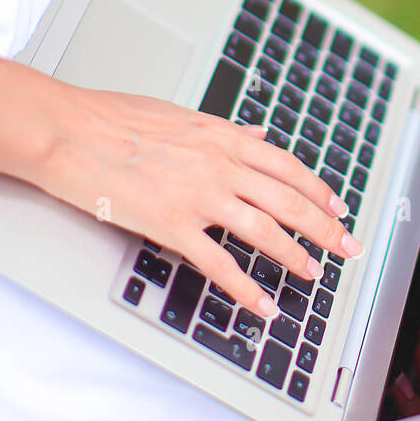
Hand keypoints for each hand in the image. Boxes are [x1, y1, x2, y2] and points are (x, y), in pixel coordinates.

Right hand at [37, 83, 361, 317]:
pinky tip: (263, 305)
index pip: (287, 166)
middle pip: (289, 200)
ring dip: (296, 255)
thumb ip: (224, 130)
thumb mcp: (180, 114)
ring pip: (265, 230)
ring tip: (314, 273)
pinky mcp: (171, 225)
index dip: (319, 190)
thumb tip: (257, 133)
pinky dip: (246, 289)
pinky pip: (219, 263)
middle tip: (349, 247)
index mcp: (223, 136)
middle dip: (326, 227)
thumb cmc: (114, 119)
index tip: (339, 207)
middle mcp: (220, 164)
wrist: (70, 131)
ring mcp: (199, 196)